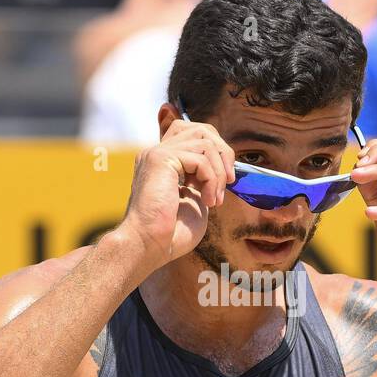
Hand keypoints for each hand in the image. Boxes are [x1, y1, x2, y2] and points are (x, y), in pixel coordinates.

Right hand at [117, 117, 234, 272]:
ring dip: (219, 171)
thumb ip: (204, 180)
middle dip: (223, 154)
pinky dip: (212, 180)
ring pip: (205, 141)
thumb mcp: (195, 200)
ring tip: (215, 198)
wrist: (148, 246)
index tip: (223, 181)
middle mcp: (156, 152)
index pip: (193, 133)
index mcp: (162, 162)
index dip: (216, 151)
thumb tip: (225, 169)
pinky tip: (208, 201)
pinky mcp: (160, 159)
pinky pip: (201, 158)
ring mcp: (156, 153)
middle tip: (228, 183)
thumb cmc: (170, 234)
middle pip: (202, 130)